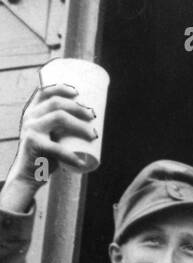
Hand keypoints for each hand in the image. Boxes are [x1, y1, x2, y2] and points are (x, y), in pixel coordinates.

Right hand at [0, 85, 98, 210]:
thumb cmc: (45, 154)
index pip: (44, 91)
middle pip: (57, 103)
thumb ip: (62, 128)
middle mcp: (30, 116)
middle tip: (93, 115)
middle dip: (78, 107)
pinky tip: (80, 161)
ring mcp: (31, 129)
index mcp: (32, 111)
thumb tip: (90, 120)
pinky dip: (71, 156)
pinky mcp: (34, 144)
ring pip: (59, 117)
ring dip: (80, 125)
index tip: (78, 93)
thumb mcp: (51, 136)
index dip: (61, 88)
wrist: (28, 175)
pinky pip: (57, 148)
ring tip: (93, 135)